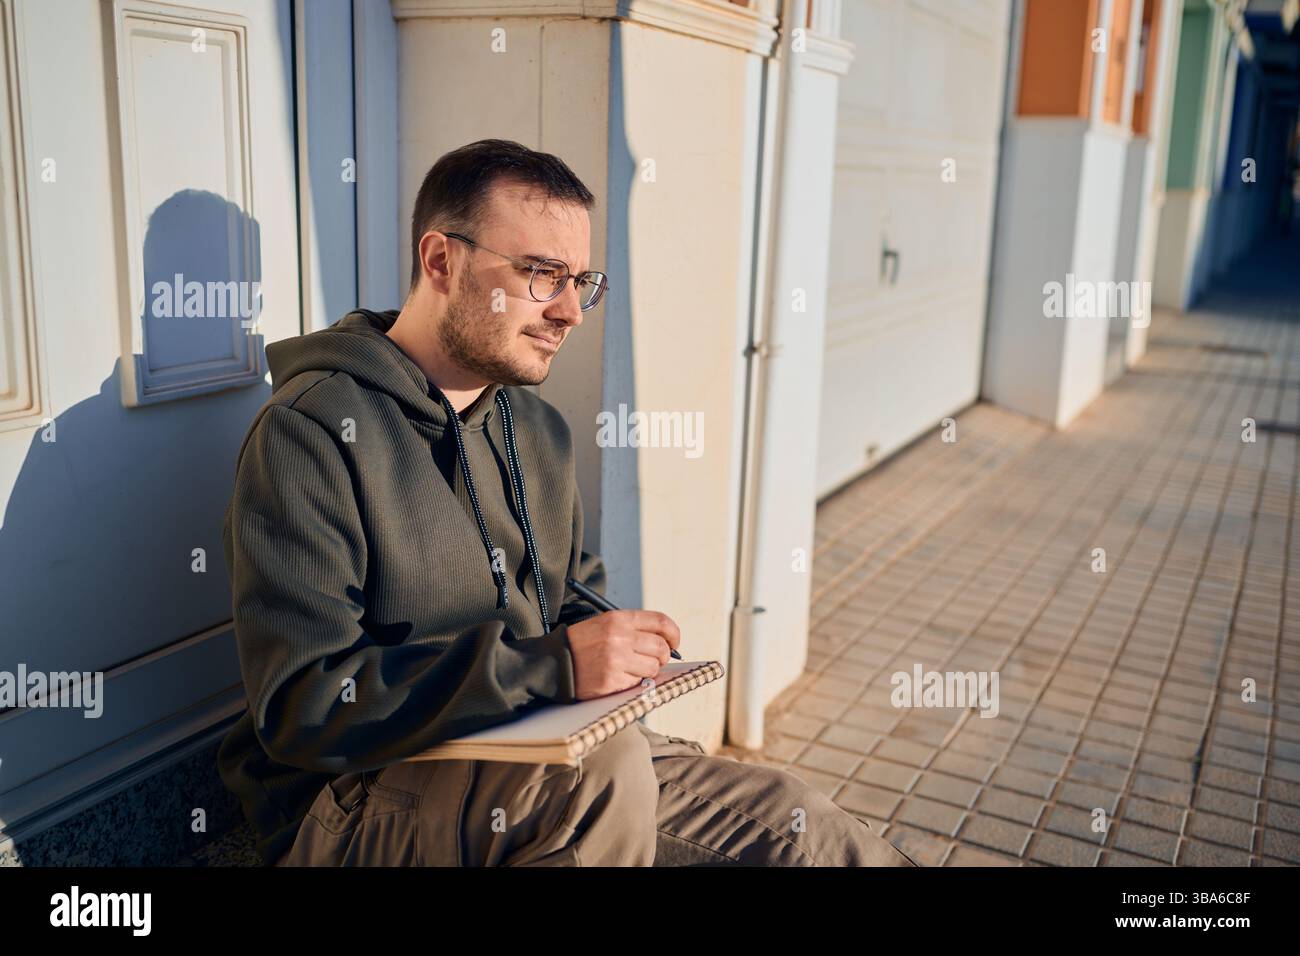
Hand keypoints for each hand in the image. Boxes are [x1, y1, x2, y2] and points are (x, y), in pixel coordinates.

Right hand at [566, 610, 681, 699]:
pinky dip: (633, 682)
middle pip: (661, 648)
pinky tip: (619, 677)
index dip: (673, 634)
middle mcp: (620, 638)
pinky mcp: (612, 681)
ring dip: (647, 671)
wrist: (553, 663)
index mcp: (619, 619)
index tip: (674, 642)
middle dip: (662, 656)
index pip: (661, 623)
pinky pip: (637, 683)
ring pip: (653, 668)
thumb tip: (666, 642)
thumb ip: (633, 629)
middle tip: (655, 660)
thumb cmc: (582, 644)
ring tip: (631, 668)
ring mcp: (616, 660)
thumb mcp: (604, 624)